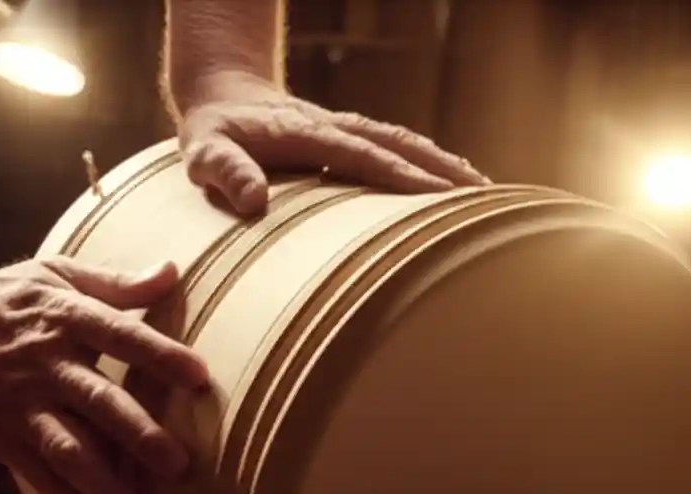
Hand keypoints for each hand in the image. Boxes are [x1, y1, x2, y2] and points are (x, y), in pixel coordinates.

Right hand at [0, 257, 208, 493]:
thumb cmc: (0, 302)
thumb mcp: (53, 276)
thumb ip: (115, 281)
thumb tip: (172, 269)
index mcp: (64, 317)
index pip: (121, 335)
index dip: (161, 355)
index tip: (201, 376)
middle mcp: (46, 365)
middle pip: (99, 401)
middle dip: (140, 435)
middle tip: (181, 465)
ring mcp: (24, 407)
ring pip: (70, 451)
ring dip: (108, 487)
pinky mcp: (6, 439)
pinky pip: (43, 476)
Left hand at [177, 73, 488, 215]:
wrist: (223, 96)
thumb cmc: (212, 133)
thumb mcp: (204, 152)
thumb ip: (226, 172)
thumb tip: (254, 201)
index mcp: (308, 134)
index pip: (362, 155)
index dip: (400, 174)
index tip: (438, 195)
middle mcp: (336, 128)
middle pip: (399, 145)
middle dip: (441, 170)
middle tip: (485, 199)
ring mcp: (346, 131)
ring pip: (405, 143)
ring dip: (444, 165)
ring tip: (486, 193)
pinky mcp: (350, 138)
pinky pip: (397, 147)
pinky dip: (430, 162)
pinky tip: (456, 181)